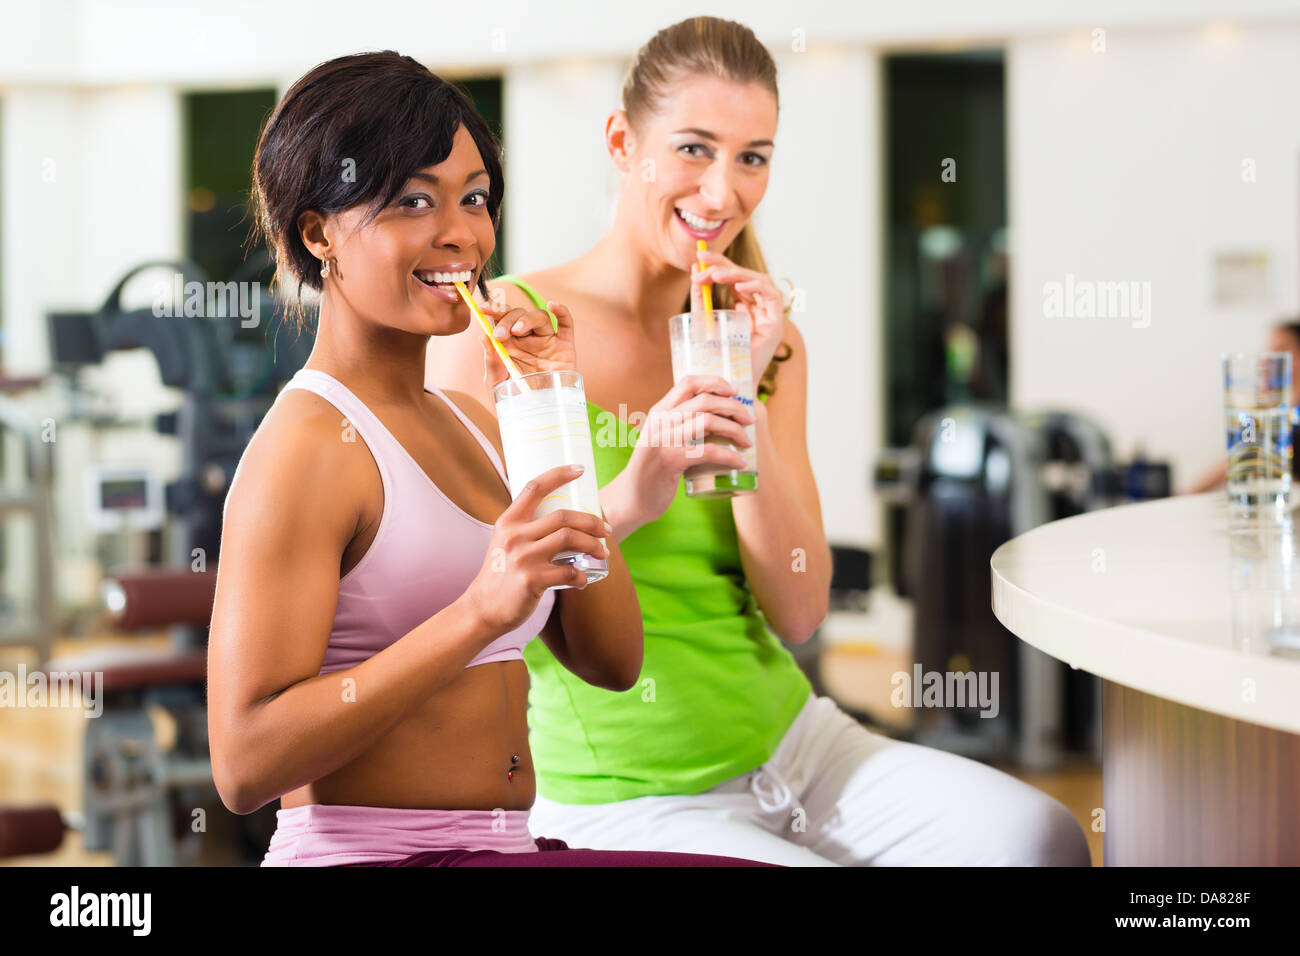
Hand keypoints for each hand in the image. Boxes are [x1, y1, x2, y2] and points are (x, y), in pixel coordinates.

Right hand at [463, 464, 611, 633]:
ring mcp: (523, 557)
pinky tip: (583, 580)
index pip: (534, 488)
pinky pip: (568, 571)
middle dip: (592, 521)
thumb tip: (563, 520)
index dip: (559, 474)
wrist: (483, 608)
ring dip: (593, 545)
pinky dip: (581, 576)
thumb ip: (527, 529)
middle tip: (606, 530)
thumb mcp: (506, 543)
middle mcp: (514, 535)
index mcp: (508, 522)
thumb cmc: (501, 574)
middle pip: (563, 516)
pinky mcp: (531, 580)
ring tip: (603, 552)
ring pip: (569, 539)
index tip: (580, 469)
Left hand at [477, 293, 576, 391]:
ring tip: (518, 330)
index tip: (482, 310)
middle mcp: (528, 339)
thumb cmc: (515, 400)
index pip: (501, 320)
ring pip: (540, 317)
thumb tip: (483, 336)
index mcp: (509, 343)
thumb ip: (491, 361)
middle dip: (507, 320)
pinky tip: (552, 305)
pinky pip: (566, 324)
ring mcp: (547, 341)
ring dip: (527, 318)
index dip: (493, 311)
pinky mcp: (565, 347)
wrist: (538, 418)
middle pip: (519, 315)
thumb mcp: (496, 383)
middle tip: (500, 335)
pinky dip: (562, 311)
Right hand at [619, 374, 754, 523]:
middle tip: (749, 420)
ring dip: (735, 430)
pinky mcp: (671, 460)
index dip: (715, 382)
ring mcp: (664, 439)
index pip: (688, 383)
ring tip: (748, 442)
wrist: (631, 497)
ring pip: (708, 421)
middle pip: (704, 400)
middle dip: (734, 407)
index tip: (735, 392)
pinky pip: (708, 451)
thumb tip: (716, 419)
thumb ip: (678, 426)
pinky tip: (740, 462)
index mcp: (659, 411)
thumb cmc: (653, 469)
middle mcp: (660, 420)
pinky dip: (729, 457)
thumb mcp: (660, 438)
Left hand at [692, 249, 785, 373]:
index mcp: (743, 307)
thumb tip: (695, 268)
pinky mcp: (776, 325)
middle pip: (745, 276)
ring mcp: (768, 316)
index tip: (699, 257)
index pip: (733, 278)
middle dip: (724, 265)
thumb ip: (701, 298)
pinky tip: (739, 287)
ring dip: (737, 275)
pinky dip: (757, 288)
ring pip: (758, 281)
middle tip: (703, 261)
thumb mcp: (703, 322)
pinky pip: (772, 297)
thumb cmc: (715, 358)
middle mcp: (758, 309)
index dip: (718, 264)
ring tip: (715, 276)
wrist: (726, 387)